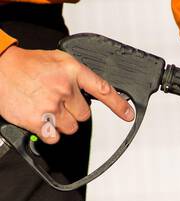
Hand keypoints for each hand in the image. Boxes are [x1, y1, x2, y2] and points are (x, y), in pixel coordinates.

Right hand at [0, 46, 134, 143]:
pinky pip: (55, 137)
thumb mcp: (57, 61)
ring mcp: (51, 105)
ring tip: (45, 106)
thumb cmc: (27, 65)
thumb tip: (98, 94)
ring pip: (70, 128)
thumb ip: (77, 77)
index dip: (118, 105)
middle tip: (56, 100)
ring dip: (60, 122)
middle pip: (84, 116)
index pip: (103, 89)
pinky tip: (40, 118)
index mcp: (71, 71)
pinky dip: (49, 132)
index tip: (128, 115)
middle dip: (72, 111)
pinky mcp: (38, 120)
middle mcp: (64, 88)